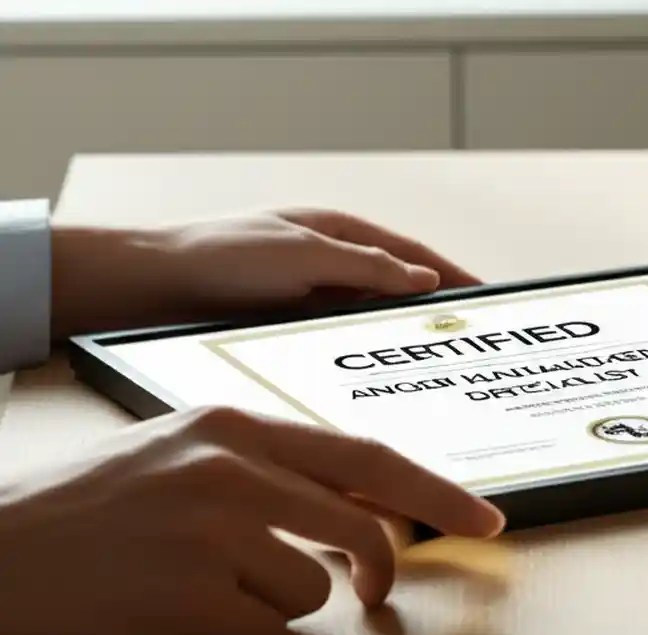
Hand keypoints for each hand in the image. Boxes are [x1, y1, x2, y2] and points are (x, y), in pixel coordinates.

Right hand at [0, 406, 504, 634]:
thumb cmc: (89, 510)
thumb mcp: (182, 455)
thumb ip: (270, 468)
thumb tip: (361, 508)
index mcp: (231, 426)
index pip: (366, 459)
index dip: (435, 493)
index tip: (486, 521)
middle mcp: (229, 469)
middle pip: (360, 532)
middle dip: (379, 571)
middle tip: (376, 596)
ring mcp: (210, 532)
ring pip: (314, 590)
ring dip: (274, 605)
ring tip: (199, 588)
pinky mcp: (189, 596)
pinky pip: (264, 633)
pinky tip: (173, 615)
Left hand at [50, 209, 480, 336]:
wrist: (148, 286)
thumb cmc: (220, 257)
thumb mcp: (301, 255)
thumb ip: (366, 268)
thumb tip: (424, 283)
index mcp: (336, 231)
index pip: (412, 257)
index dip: (454, 278)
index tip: (490, 299)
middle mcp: (328, 262)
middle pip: (397, 289)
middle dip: (437, 312)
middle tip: (472, 342)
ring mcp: (307, 295)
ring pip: (371, 320)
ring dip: (402, 339)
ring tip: (437, 369)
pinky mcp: (286, 326)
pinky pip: (340, 343)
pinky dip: (367, 355)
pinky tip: (380, 381)